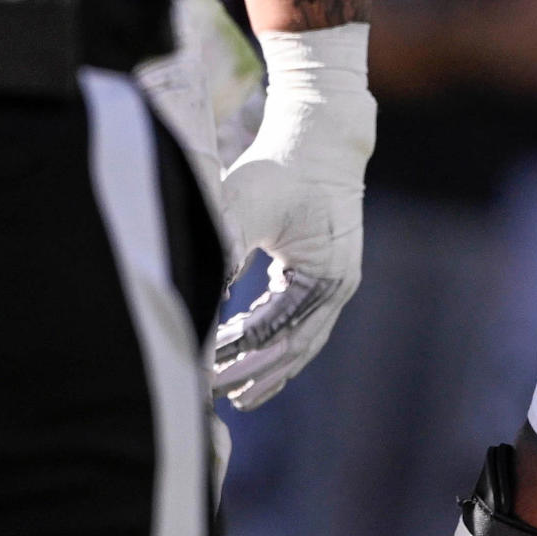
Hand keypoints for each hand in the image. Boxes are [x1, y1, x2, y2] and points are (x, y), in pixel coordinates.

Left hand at [209, 22, 374, 408]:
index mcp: (325, 276)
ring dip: (270, 369)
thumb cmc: (283, 166)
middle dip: (256, 374)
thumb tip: (200, 290)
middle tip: (218, 397)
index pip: (277, 330)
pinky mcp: (323, 275)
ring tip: (240, 396)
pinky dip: (276, 344)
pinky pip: (300, 323)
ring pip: (301, 342)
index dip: (240, 353)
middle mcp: (335, 287)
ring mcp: (333, 283)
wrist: (319, 138)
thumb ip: (227, 244)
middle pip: (295, 348)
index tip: (204, 367)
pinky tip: (251, 355)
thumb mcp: (249, 202)